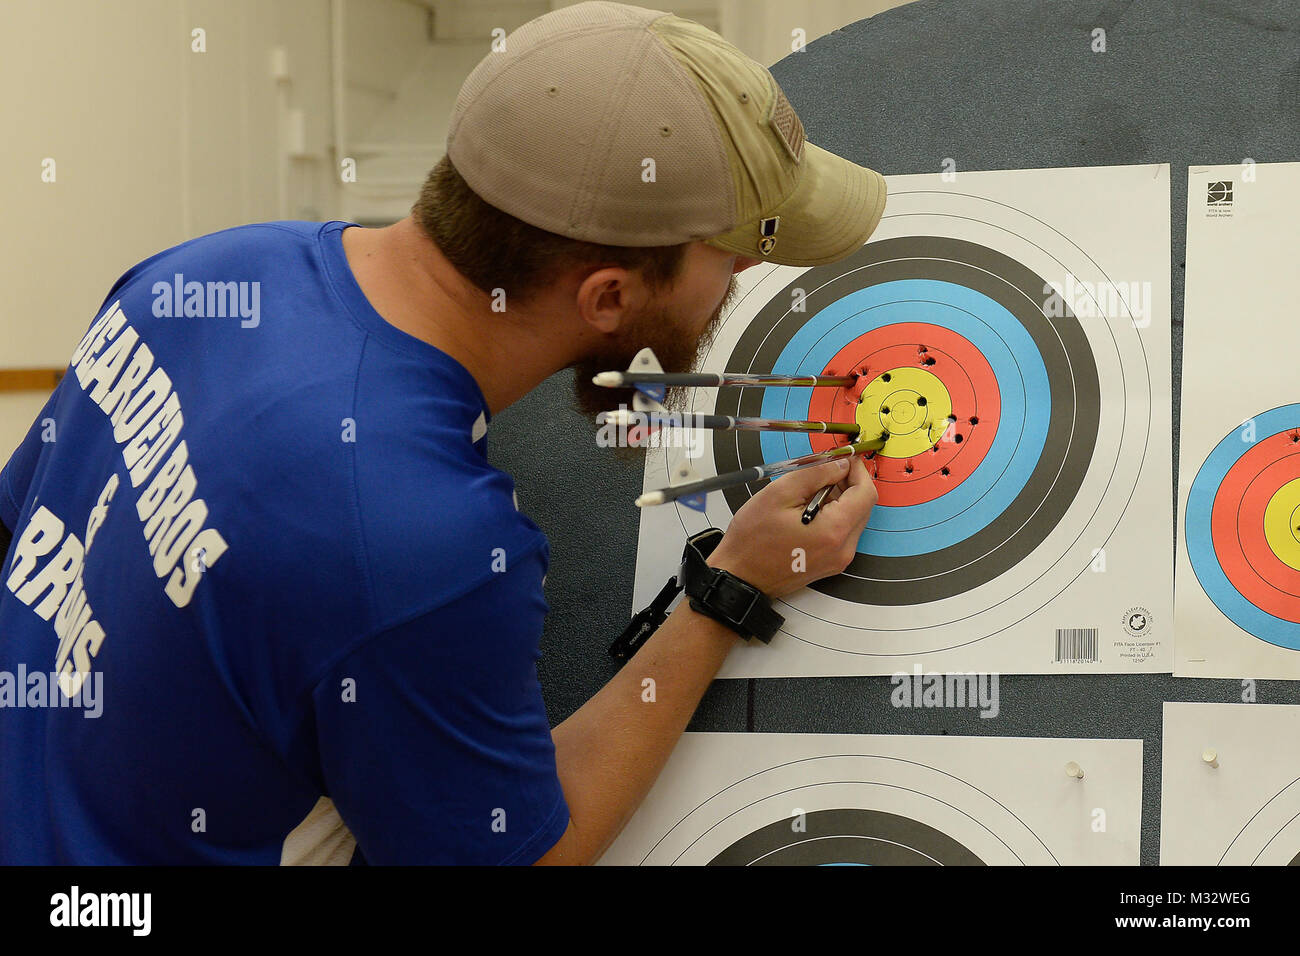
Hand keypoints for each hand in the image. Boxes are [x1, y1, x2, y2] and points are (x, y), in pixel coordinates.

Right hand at [705, 455, 876, 599]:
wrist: (740, 576)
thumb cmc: (752, 540)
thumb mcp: (780, 493)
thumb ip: (816, 473)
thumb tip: (840, 464)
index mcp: (834, 531)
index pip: (865, 493)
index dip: (858, 470)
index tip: (846, 457)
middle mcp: (843, 549)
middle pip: (863, 506)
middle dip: (849, 483)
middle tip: (826, 469)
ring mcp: (838, 560)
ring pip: (854, 519)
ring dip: (841, 499)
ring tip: (811, 491)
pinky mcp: (831, 564)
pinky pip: (843, 533)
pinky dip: (834, 516)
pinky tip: (810, 510)